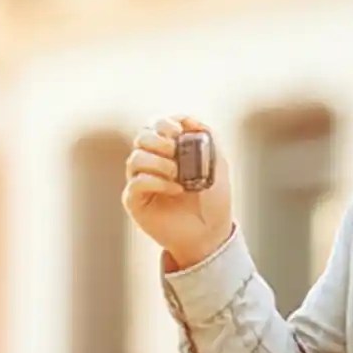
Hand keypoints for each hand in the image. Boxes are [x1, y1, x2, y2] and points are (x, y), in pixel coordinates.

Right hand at [123, 115, 234, 269]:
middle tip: (177, 155)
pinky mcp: (135, 200)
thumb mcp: (218, 164)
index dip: (164, 123)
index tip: (179, 132)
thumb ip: (208, 139)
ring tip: (179, 176)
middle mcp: (151, 163)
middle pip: (142, 137)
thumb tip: (191, 120)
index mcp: (168, 151)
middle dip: (160, 141)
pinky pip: (136, 182)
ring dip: (160, 163)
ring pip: (136, 158)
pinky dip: (157, 182)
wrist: (211, 232)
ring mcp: (141, 181)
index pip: (155, 126)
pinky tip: (175, 190)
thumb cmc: (213, 201)